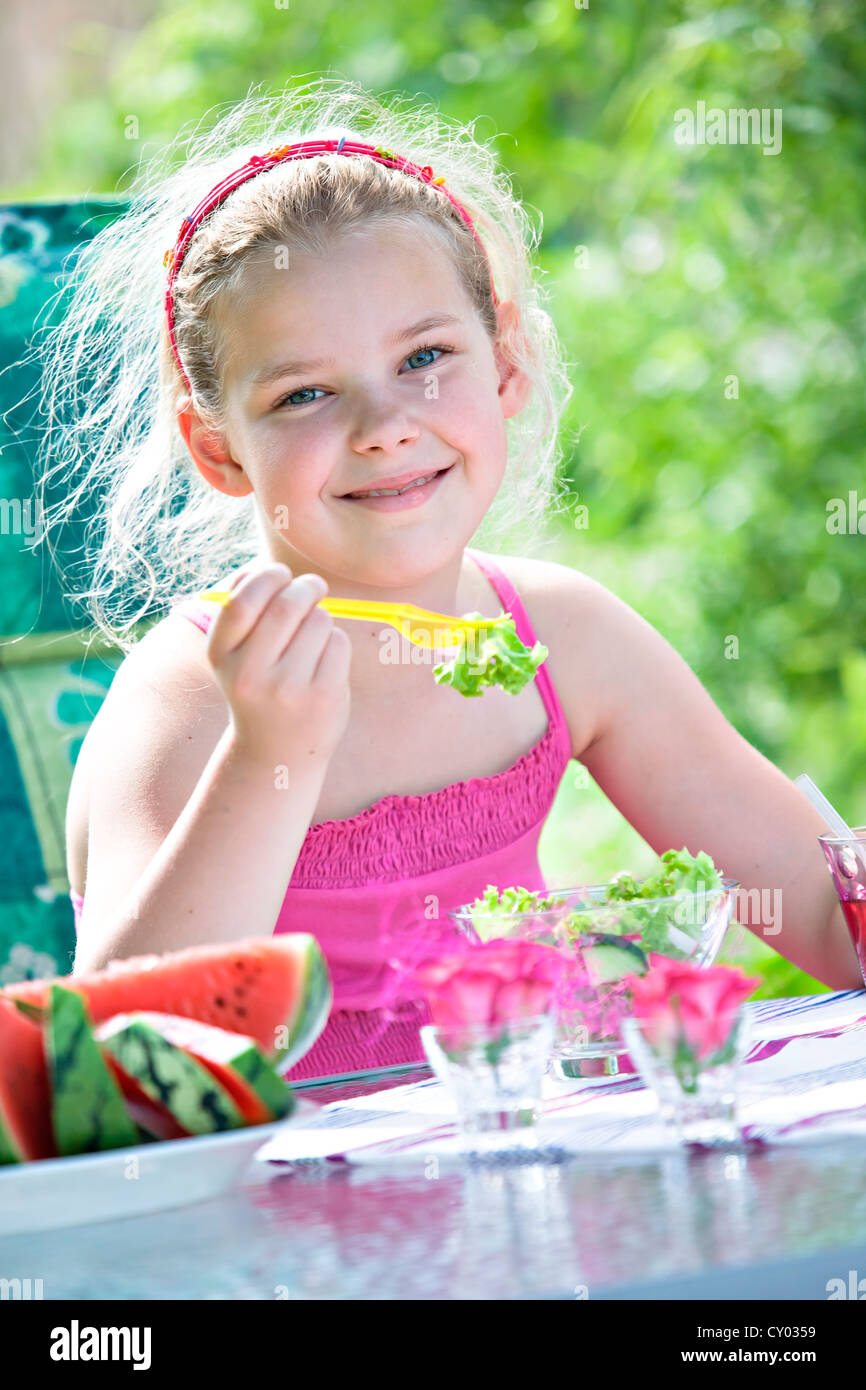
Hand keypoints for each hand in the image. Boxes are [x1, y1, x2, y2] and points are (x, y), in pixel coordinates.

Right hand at [205, 561, 350, 767]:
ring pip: (318, 621)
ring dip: (321, 617)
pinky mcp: (321, 697)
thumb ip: (243, 610)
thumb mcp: (237, 655)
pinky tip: (324, 662)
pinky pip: (338, 643)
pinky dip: (336, 641)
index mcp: (221, 656)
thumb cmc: (260, 687)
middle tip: (314, 586)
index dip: (265, 577)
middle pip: (286, 606)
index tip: (280, 573)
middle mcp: (249, 674)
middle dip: (306, 586)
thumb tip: (257, 568)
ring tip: (313, 638)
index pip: (240, 602)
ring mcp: (287, 689)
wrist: (276, 753)